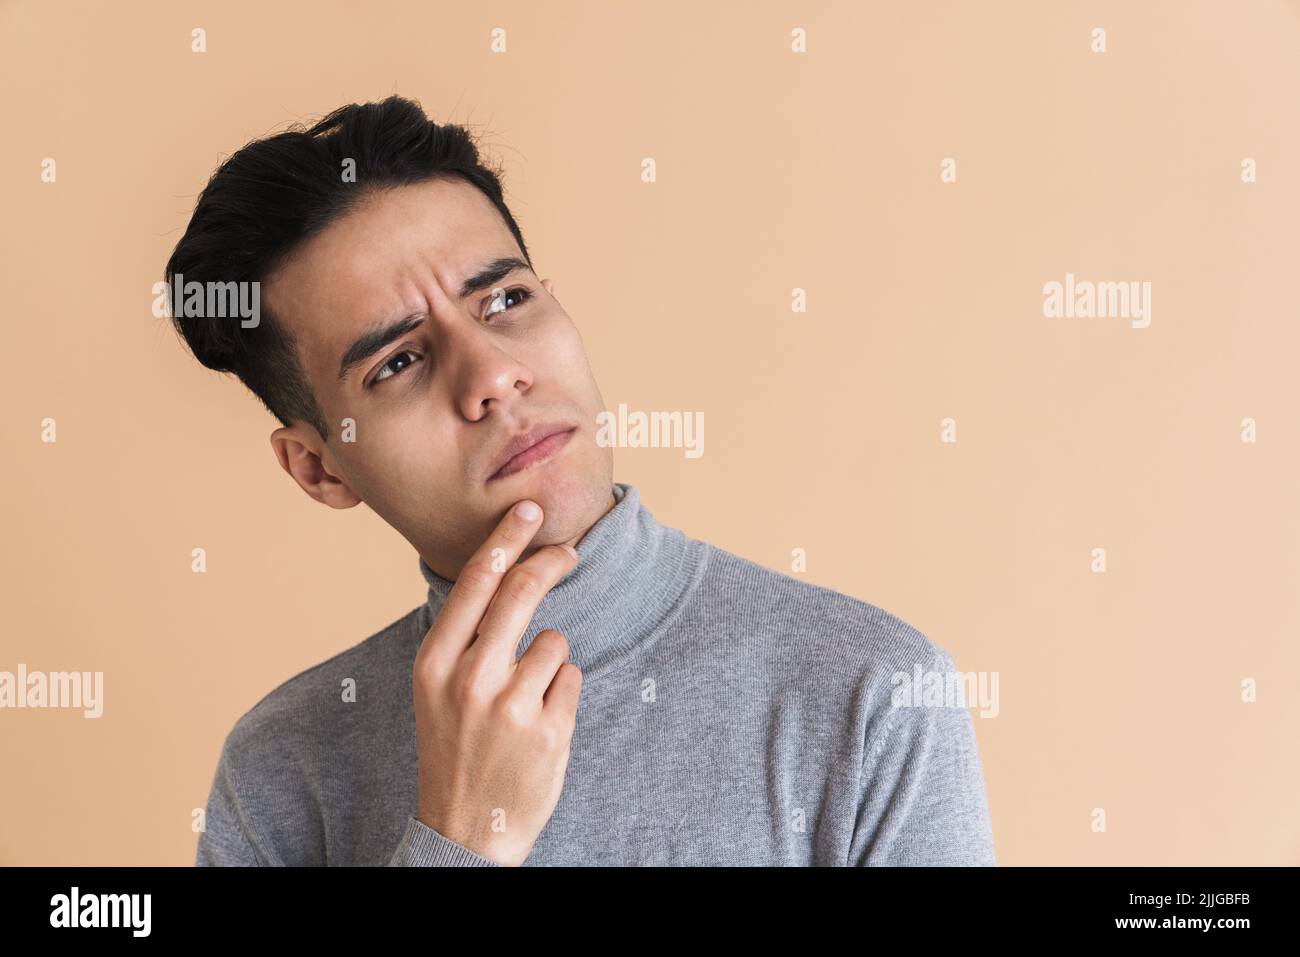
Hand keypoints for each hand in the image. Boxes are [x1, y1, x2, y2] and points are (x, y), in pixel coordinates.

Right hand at [411, 499, 582, 865]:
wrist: (464, 832)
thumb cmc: (452, 751)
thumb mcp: (435, 691)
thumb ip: (463, 640)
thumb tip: (504, 574)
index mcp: (434, 663)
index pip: (476, 581)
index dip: (506, 539)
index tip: (529, 510)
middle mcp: (470, 678)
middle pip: (522, 591)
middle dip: (551, 561)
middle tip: (568, 550)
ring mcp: (511, 705)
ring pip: (554, 641)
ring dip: (550, 660)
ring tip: (526, 701)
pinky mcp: (549, 730)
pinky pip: (571, 679)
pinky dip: (562, 693)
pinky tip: (539, 724)